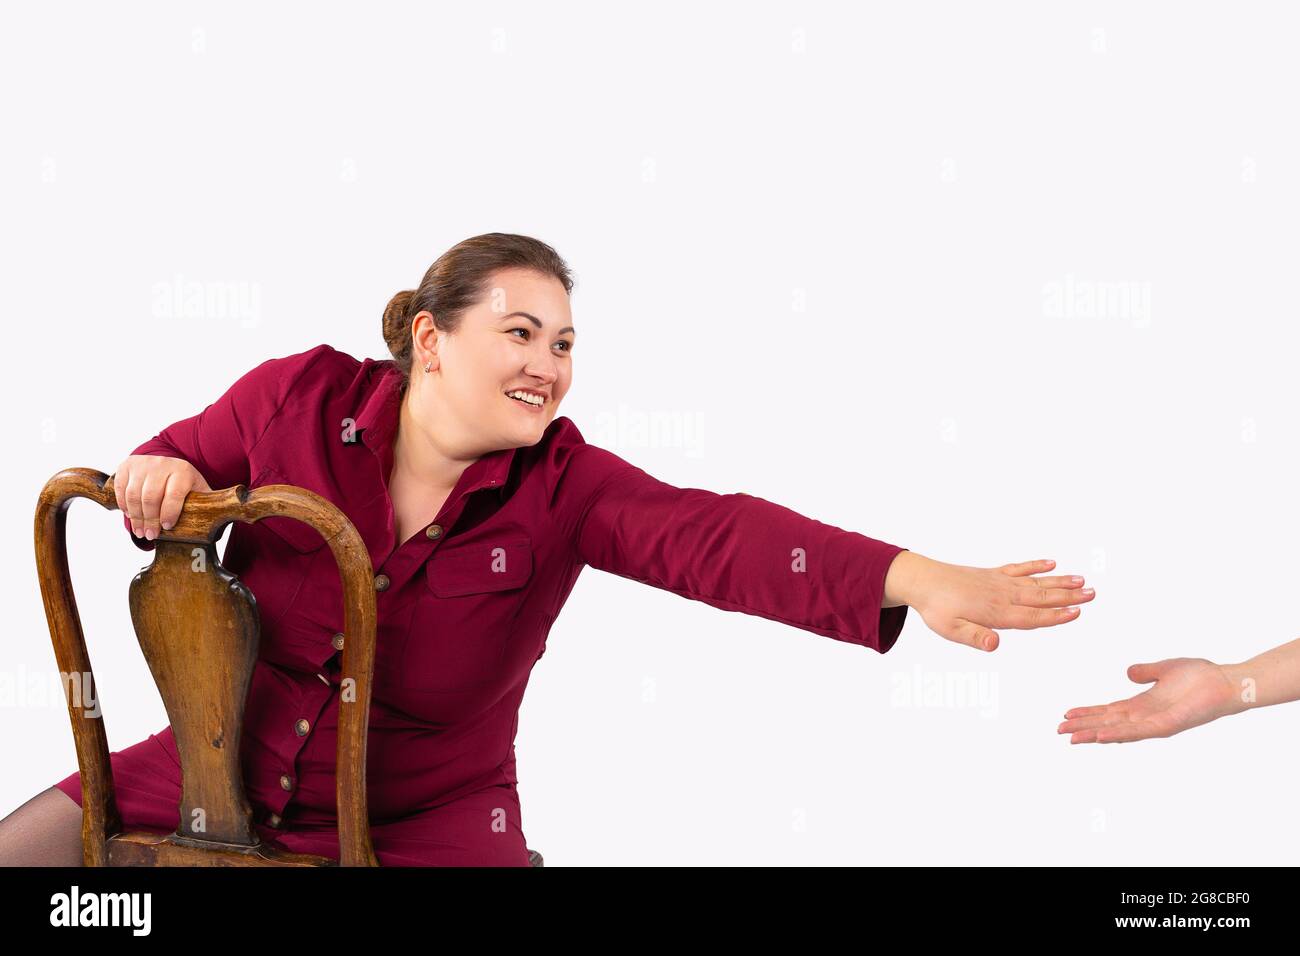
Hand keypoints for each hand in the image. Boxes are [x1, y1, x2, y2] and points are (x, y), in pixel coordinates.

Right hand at [113, 455, 211, 540]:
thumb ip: (207, 504)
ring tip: (140, 530)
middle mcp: (162, 464)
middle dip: (150, 520)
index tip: (167, 527)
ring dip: (135, 516)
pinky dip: (123, 504)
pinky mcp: (127, 465)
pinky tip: (130, 515)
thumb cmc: (184, 484)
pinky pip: (121, 488)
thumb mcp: (198, 490)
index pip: (174, 494)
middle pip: (150, 497)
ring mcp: (143, 463)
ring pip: (134, 494)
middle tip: (150, 535)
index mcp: (182, 470)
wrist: (166, 464)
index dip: (169, 513)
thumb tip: (218, 523)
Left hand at [884, 552, 1093, 651]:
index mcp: (996, 613)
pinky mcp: (992, 574)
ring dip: (1060, 582)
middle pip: (1041, 597)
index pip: (1032, 617)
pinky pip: (1018, 568)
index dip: (1056, 616)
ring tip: (1083, 580)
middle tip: (1094, 593)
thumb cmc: (936, 608)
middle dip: (1068, 597)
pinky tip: (1052, 563)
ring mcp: (999, 582)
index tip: (1078, 613)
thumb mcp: (951, 630)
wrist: (922, 580)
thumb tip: (995, 645)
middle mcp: (1003, 595)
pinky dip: (1036, 565)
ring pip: (1035, 582)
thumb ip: (975, 637)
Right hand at [1057, 658, 1241, 743]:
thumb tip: (1128, 672)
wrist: (1226, 682)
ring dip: (1095, 735)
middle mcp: (1146, 717)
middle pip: (1108, 723)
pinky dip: (1118, 735)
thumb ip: (1145, 671)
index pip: (1109, 711)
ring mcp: (1155, 723)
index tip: (1067, 715)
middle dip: (1083, 727)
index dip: (1088, 713)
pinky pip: (1139, 732)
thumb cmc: (1201, 676)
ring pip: (1118, 731)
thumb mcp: (1165, 668)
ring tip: (1073, 738)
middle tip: (1060, 730)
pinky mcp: (1167, 725)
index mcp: (1143, 704)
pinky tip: (1102, 737)